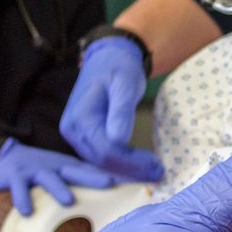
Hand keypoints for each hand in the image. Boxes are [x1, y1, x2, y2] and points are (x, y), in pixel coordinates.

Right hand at [0, 138, 126, 215]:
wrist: (4, 158)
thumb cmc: (39, 172)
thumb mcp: (60, 172)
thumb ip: (79, 184)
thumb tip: (109, 197)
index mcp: (68, 168)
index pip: (91, 171)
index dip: (108, 176)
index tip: (128, 183)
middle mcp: (55, 167)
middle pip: (76, 171)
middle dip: (92, 177)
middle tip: (109, 183)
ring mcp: (35, 171)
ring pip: (49, 179)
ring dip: (59, 189)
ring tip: (69, 201)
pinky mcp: (15, 176)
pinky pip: (19, 188)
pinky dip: (22, 199)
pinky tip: (27, 212)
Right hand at [59, 35, 163, 179]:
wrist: (108, 58)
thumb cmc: (118, 67)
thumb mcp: (124, 83)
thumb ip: (121, 110)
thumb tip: (119, 140)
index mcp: (79, 117)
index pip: (105, 149)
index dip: (131, 162)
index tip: (156, 166)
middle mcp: (72, 130)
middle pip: (102, 160)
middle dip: (132, 170)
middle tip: (159, 173)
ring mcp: (76, 135)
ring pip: (101, 163)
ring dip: (127, 171)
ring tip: (153, 172)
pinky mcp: (84, 138)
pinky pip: (101, 157)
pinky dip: (121, 165)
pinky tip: (139, 168)